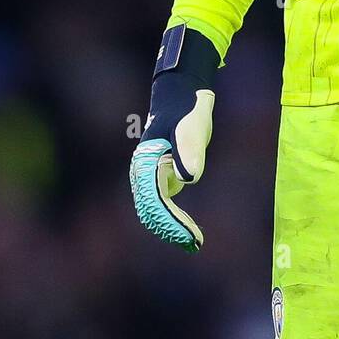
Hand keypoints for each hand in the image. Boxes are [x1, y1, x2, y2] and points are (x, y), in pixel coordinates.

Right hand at [130, 25, 218, 251]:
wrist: (184, 95)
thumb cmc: (187, 109)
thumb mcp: (193, 127)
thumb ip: (190, 150)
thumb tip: (189, 178)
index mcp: (147, 162)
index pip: (155, 200)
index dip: (170, 222)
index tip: (189, 236)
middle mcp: (143, 171)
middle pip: (152, 210)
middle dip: (171, 229)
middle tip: (195, 244)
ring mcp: (150, 174)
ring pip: (155, 209)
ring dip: (171, 227)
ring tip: (194, 241)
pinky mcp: (160, 175)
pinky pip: (162, 203)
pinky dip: (173, 218)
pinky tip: (188, 230)